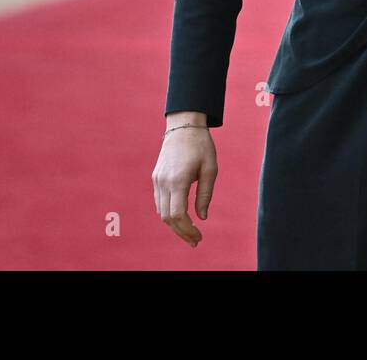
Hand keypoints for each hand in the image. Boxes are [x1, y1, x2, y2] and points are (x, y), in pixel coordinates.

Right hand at [152, 115, 216, 246]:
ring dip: (174, 225)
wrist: (183, 125)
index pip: (178, 214)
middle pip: (168, 217)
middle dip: (181, 232)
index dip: (187, 230)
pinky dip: (169, 213)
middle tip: (195, 240)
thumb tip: (202, 217)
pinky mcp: (155, 177)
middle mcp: (164, 181)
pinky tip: (181, 218)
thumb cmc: (201, 145)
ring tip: (189, 232)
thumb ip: (205, 195)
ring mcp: (157, 179)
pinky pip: (160, 202)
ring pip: (161, 211)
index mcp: (178, 180)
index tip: (199, 236)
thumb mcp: (210, 169)